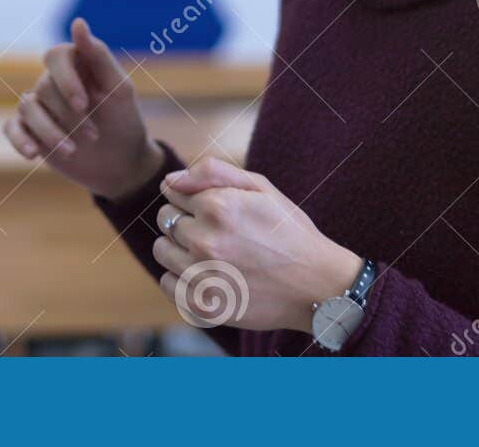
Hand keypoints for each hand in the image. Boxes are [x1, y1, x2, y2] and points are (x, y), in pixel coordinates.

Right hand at [2, 17, 163, 200]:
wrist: (121, 162)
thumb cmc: (123, 120)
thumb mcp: (119, 90)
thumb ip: (99, 56)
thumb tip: (77, 22)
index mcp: (75, 63)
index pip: (55, 56)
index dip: (65, 79)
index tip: (84, 104)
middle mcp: (53, 80)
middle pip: (44, 87)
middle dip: (68, 115)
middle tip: (93, 136)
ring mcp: (39, 105)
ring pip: (27, 107)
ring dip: (50, 132)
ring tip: (72, 152)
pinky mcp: (30, 130)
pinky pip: (12, 128)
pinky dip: (19, 140)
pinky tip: (33, 155)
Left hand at [151, 156, 364, 332]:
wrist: (317, 285)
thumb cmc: (289, 232)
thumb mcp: (260, 187)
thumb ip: (211, 172)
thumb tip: (168, 180)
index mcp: (217, 207)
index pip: (173, 193)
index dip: (193, 198)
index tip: (215, 210)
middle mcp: (205, 241)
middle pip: (165, 220)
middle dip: (184, 220)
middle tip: (217, 232)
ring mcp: (202, 277)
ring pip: (162, 251)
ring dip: (178, 249)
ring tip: (211, 254)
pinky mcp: (203, 307)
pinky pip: (167, 284)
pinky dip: (180, 278)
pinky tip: (207, 275)